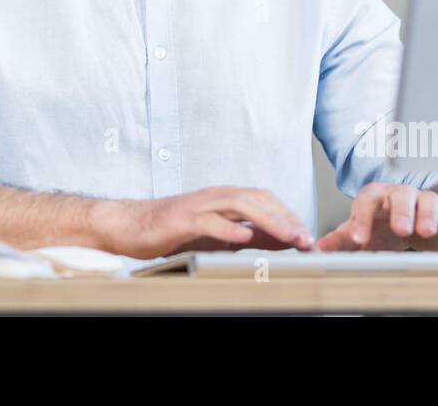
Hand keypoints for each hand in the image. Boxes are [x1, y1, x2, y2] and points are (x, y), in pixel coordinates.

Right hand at [96, 186, 314, 259]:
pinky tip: (243, 238)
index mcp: (223, 198)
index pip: (264, 200)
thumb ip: (246, 235)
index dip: (288, 215)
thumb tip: (280, 241)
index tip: (307, 235)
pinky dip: (229, 229)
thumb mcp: (216, 234)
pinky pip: (209, 221)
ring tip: (287, 237)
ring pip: (240, 206)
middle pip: (258, 199)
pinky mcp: (182, 220)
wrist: (130, 225)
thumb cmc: (172, 230)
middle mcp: (214, 197)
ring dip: (268, 221)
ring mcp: (198, 206)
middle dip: (286, 218)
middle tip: (306, 239)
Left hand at [315, 182, 437, 251]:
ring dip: (426, 215)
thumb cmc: (384, 227)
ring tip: (424, 232)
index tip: (357, 239)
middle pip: (400, 195)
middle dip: (400, 212)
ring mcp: (425, 200)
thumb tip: (317, 248)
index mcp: (376, 198)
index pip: (366, 201)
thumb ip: (341, 240)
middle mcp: (400, 195)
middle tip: (400, 230)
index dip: (360, 219)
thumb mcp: (362, 233)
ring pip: (427, 200)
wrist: (418, 225)